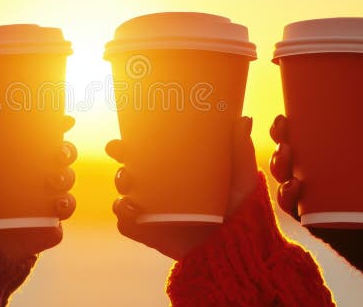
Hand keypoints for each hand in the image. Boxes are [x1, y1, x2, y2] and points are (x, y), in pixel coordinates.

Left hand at [0, 116, 77, 259]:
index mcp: (6, 167)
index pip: (35, 142)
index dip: (55, 128)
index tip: (64, 120)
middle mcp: (26, 184)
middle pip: (58, 159)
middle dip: (66, 150)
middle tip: (57, 152)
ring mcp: (37, 207)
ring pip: (65, 183)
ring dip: (67, 175)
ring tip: (54, 179)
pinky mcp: (42, 231)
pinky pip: (62, 216)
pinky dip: (65, 206)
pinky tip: (57, 204)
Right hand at [108, 116, 256, 260]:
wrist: (235, 244)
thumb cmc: (238, 207)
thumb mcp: (241, 177)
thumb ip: (240, 150)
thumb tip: (244, 119)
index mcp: (169, 170)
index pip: (138, 154)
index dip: (122, 147)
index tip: (119, 145)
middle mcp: (154, 189)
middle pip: (124, 176)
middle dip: (119, 172)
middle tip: (128, 171)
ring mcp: (149, 213)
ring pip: (122, 199)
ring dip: (121, 197)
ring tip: (133, 198)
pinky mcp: (149, 234)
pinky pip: (126, 226)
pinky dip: (125, 220)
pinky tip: (134, 215)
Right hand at [270, 89, 362, 219]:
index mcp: (332, 151)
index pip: (297, 137)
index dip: (281, 129)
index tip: (283, 119)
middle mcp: (321, 173)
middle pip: (286, 157)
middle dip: (277, 146)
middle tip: (284, 139)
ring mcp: (320, 196)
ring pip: (285, 180)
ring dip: (278, 167)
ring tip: (287, 158)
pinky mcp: (321, 218)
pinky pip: (295, 209)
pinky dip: (287, 198)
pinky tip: (293, 187)